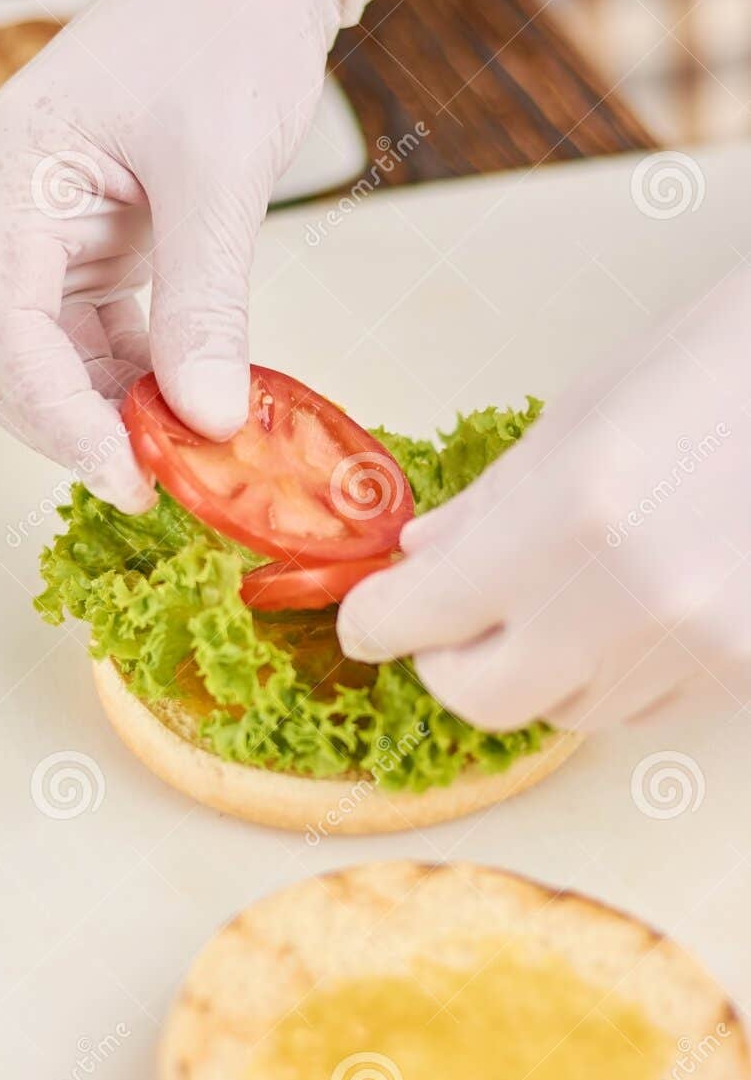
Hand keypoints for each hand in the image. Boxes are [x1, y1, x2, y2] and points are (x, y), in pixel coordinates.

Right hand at [0, 0, 405, 511]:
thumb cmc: (227, 27)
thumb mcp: (219, 169)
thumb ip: (205, 300)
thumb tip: (205, 421)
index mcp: (13, 179)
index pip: (2, 332)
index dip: (60, 420)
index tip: (132, 479)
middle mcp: (15, 215)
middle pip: (7, 361)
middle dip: (76, 428)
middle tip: (159, 482)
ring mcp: (50, 235)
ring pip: (52, 362)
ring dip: (112, 414)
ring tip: (187, 453)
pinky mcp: (96, 249)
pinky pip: (98, 341)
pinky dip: (140, 382)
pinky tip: (193, 403)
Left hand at [338, 272, 750, 729]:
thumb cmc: (716, 367)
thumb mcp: (581, 415)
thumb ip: (488, 505)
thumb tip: (419, 562)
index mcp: (570, 517)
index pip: (423, 616)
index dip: (376, 621)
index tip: (367, 618)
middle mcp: (630, 603)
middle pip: (482, 699)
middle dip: (446, 663)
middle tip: (446, 622)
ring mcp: (698, 649)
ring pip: (563, 712)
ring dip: (535, 668)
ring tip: (558, 596)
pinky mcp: (742, 673)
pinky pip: (639, 708)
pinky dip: (609, 673)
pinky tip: (627, 608)